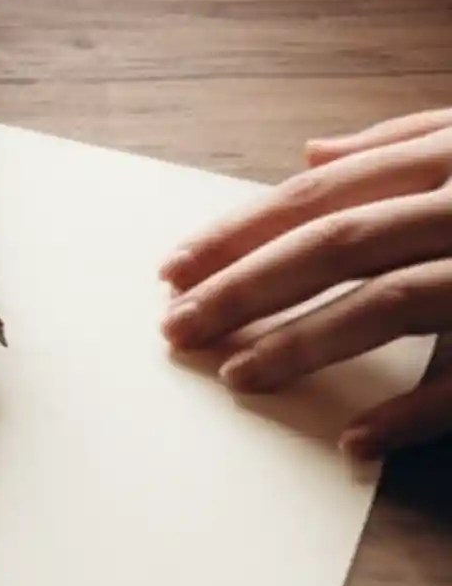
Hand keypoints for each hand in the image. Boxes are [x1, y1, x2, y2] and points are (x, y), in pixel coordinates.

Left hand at [158, 108, 451, 459]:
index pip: (319, 196)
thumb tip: (309, 151)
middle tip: (176, 328)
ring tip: (236, 377)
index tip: (171, 270)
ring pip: (390, 300)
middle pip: (335, 242)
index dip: (238, 232)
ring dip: (303, 343)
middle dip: (244, 286)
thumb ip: (404, 141)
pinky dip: (414, 413)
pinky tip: (354, 444)